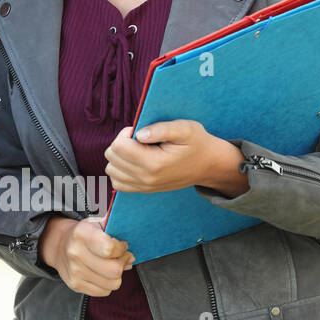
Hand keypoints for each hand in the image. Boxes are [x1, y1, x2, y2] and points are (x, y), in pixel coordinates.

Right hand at [40, 213, 133, 296]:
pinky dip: (108, 283)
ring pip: (113, 283)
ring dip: (117, 275)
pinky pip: (105, 291)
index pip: (110, 249)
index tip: (122, 245)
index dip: (121, 248)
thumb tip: (133, 239)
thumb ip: (115, 227)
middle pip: (114, 270)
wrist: (60, 245)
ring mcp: (74, 271)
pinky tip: (103, 273)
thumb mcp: (97, 223)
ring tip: (112, 264)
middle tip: (121, 256)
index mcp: (81, 233)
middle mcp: (75, 253)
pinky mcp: (75, 285)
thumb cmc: (85, 234)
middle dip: (123, 263)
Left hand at [104, 120, 242, 193]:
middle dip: (121, 143)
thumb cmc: (197, 144)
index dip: (125, 133)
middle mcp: (146, 178)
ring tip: (137, 150)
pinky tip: (133, 161)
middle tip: (139, 139)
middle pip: (112, 156)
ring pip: (111, 169)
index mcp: (154, 163)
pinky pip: (117, 183)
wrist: (209, 165)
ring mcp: (144, 186)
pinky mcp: (144, 190)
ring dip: (119, 156)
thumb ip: (161, 129)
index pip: (119, 146)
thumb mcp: (185, 129)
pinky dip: (119, 170)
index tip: (139, 131)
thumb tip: (138, 134)